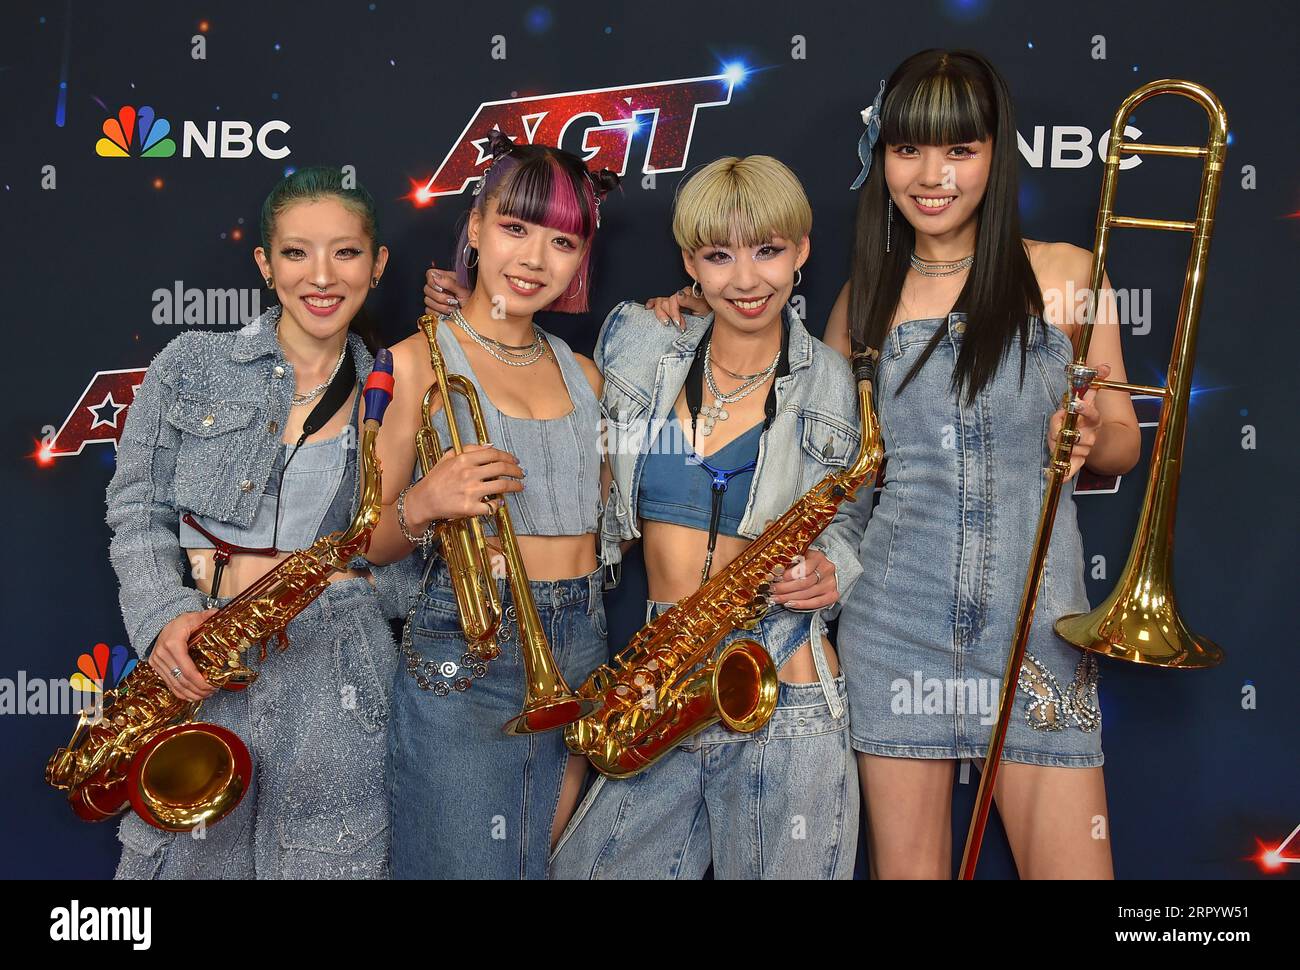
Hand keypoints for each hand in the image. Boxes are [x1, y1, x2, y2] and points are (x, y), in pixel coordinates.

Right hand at [148, 609, 219, 701]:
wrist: (161, 625)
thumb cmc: (179, 622)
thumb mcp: (193, 618)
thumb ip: (206, 616)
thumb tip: (218, 613)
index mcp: (173, 644)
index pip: (187, 670)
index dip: (200, 682)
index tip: (213, 686)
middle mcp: (162, 655)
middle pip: (182, 680)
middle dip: (199, 690)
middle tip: (213, 691)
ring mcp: (157, 663)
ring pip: (175, 685)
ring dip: (191, 693)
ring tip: (206, 694)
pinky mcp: (155, 668)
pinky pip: (169, 685)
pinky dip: (181, 693)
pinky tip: (193, 695)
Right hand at [408, 443, 524, 524]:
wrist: (423, 500)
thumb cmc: (436, 479)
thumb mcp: (448, 457)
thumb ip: (469, 449)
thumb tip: (490, 446)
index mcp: (464, 460)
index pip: (494, 454)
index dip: (508, 457)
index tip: (515, 461)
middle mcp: (469, 474)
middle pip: (502, 469)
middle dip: (516, 471)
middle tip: (521, 474)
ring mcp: (470, 491)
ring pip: (502, 486)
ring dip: (515, 486)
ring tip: (519, 487)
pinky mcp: (470, 508)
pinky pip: (492, 506)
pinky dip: (499, 504)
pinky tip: (500, 502)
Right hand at [424, 262, 471, 316]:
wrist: (477, 314)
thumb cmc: (473, 299)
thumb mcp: (463, 289)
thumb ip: (449, 282)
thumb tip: (435, 277)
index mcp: (445, 279)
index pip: (430, 275)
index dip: (433, 282)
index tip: (441, 289)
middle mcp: (439, 288)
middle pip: (427, 289)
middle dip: (440, 297)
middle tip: (453, 301)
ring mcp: (436, 299)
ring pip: (427, 301)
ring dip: (441, 307)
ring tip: (454, 308)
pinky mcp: (435, 310)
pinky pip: (429, 311)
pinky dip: (438, 314)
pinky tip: (448, 314)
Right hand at [646, 286, 708, 330]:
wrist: (710, 317)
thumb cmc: (707, 312)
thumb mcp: (702, 307)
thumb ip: (690, 301)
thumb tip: (678, 295)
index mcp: (686, 293)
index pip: (673, 299)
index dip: (675, 312)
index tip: (679, 324)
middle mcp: (677, 295)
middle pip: (665, 301)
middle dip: (670, 315)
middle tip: (677, 326)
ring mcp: (672, 300)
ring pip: (659, 302)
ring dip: (660, 313)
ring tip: (666, 323)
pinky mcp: (668, 306)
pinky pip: (656, 301)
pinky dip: (651, 303)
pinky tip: (648, 308)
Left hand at [770, 550, 838, 610]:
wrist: (823, 571)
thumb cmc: (808, 563)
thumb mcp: (799, 557)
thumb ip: (790, 562)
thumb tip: (774, 572)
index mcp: (818, 557)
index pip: (804, 568)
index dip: (790, 575)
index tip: (777, 578)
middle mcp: (826, 570)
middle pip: (804, 582)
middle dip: (785, 588)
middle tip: (773, 590)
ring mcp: (830, 583)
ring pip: (807, 594)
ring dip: (789, 597)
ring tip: (777, 598)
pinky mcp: (832, 595)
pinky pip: (816, 603)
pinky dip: (801, 604)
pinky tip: (790, 604)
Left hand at [1048, 362, 1109, 480]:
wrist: (1091, 440)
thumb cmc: (1081, 417)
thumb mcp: (1084, 400)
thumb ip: (1093, 384)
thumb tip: (1106, 366)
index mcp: (1094, 419)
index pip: (1092, 413)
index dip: (1084, 409)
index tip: (1076, 404)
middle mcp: (1092, 435)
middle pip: (1077, 436)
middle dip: (1062, 431)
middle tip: (1056, 426)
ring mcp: (1086, 449)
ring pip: (1070, 449)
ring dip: (1057, 444)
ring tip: (1054, 439)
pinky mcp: (1078, 461)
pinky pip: (1072, 470)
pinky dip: (1065, 475)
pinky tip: (1057, 478)